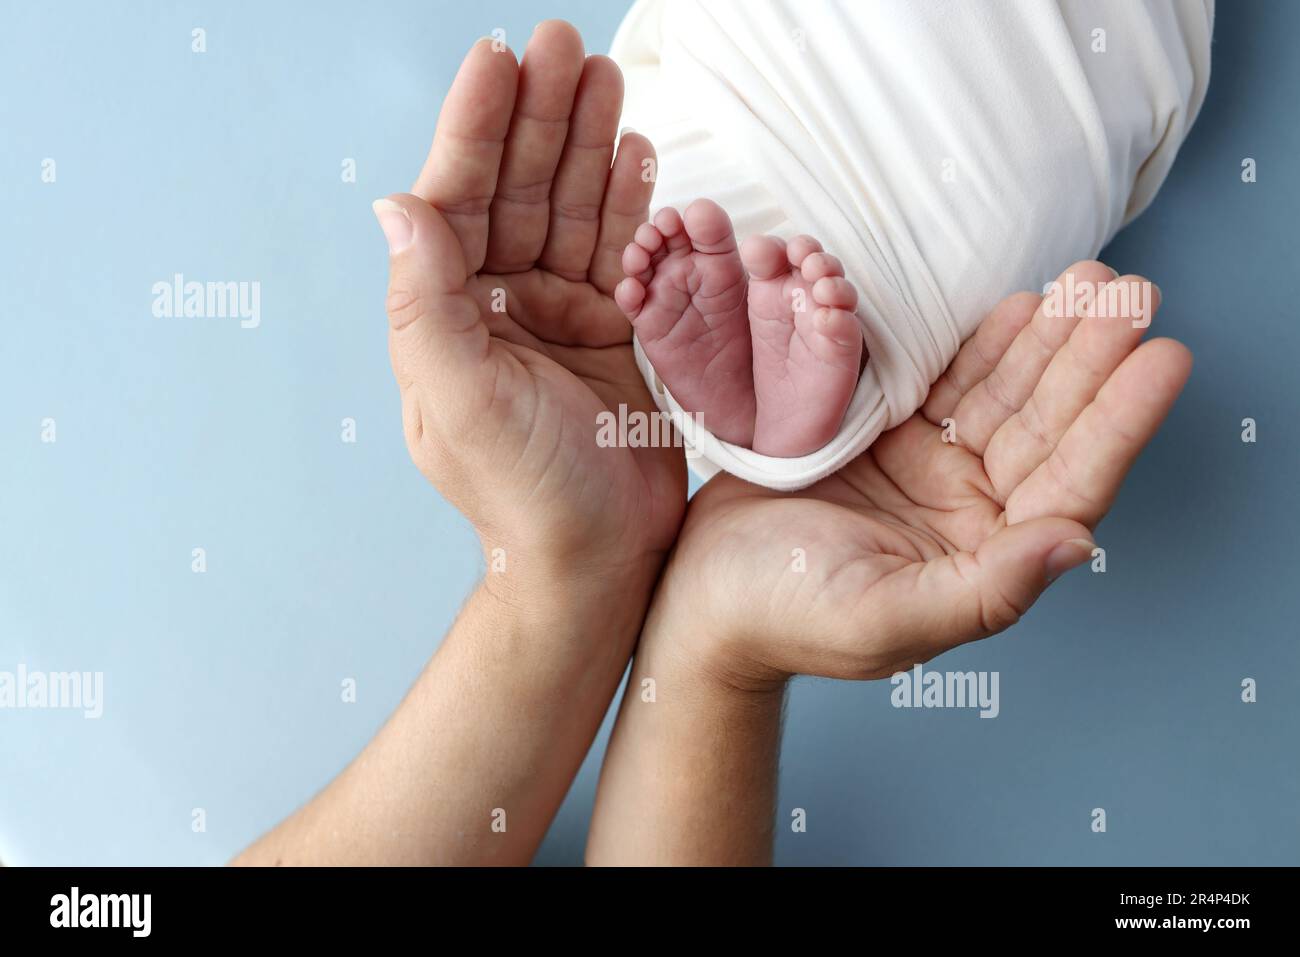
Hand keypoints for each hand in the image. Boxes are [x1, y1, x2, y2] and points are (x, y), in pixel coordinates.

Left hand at [374, 22, 684, 588]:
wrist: (597, 559)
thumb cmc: (522, 494)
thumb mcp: (459, 396)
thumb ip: (424, 301)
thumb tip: (395, 204)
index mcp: (447, 315)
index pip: (458, 199)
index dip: (476, 126)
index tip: (498, 58)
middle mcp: (498, 306)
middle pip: (520, 189)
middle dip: (542, 116)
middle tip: (566, 44)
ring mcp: (558, 316)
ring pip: (574, 210)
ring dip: (589, 143)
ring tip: (608, 78)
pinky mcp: (614, 333)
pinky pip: (621, 252)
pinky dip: (630, 204)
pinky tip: (638, 154)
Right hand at [660, 262, 1190, 685]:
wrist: (701, 588)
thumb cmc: (784, 615)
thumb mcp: (885, 617)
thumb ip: (986, 590)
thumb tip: (1078, 545)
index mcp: (983, 561)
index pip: (1070, 485)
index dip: (1119, 422)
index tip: (1162, 358)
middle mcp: (969, 513)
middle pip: (1047, 426)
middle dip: (1090, 360)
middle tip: (1132, 294)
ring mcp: (930, 470)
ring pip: (1004, 395)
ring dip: (1048, 339)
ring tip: (1090, 283)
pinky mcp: (887, 436)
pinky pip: (948, 381)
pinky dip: (984, 342)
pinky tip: (1021, 306)